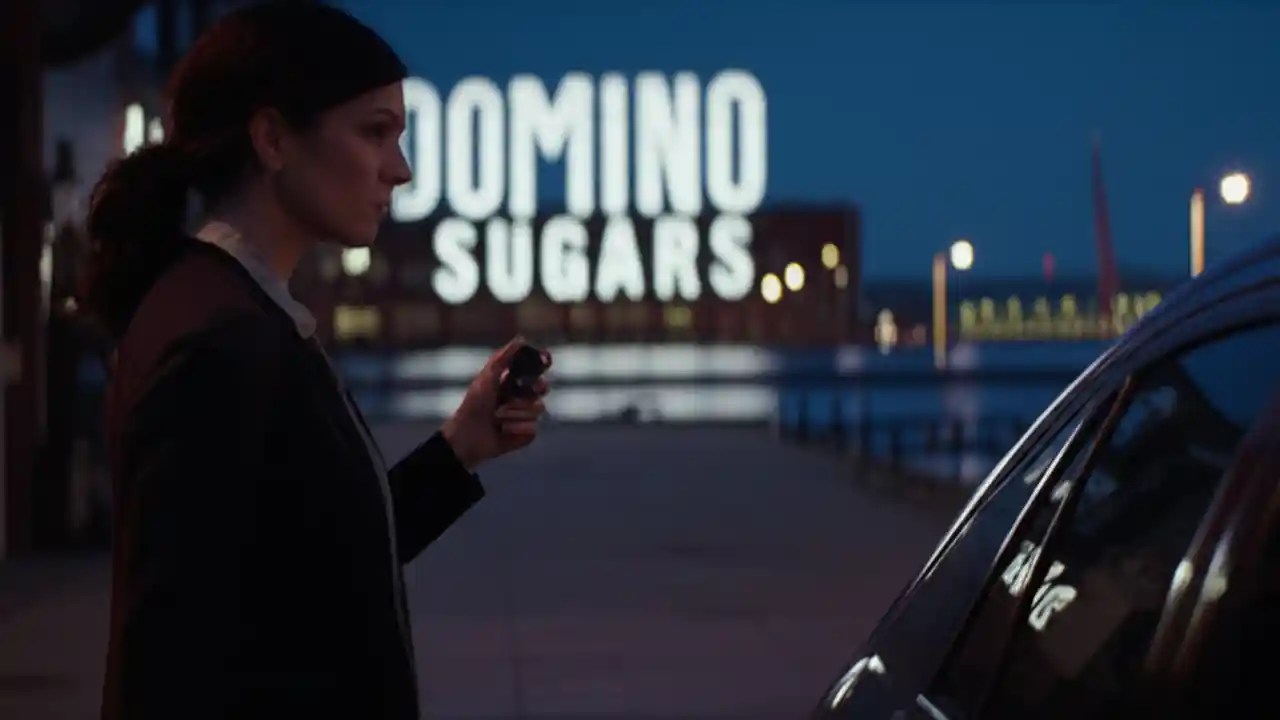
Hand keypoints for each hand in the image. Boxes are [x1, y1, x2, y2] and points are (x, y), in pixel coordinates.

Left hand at [441, 336, 550, 470]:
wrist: (466, 436)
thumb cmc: (473, 405)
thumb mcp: (486, 378)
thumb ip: (502, 358)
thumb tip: (520, 339)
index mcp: (512, 382)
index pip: (535, 370)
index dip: (543, 364)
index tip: (546, 359)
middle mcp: (521, 398)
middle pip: (543, 388)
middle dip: (538, 387)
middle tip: (535, 387)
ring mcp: (525, 417)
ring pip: (537, 409)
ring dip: (516, 412)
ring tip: (497, 417)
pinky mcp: (526, 434)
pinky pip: (533, 429)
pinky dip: (517, 428)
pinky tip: (503, 431)